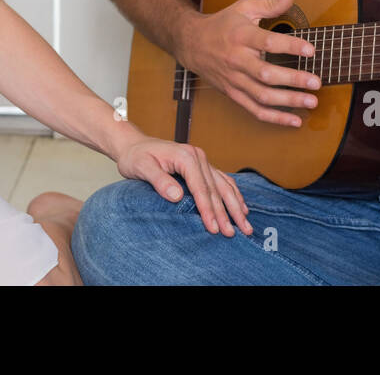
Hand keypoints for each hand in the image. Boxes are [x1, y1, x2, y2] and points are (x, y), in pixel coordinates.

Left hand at [114, 134, 252, 236]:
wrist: (133, 145)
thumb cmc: (136, 157)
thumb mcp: (142, 167)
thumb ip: (159, 181)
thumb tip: (177, 197)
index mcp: (186, 156)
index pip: (201, 188)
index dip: (208, 210)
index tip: (213, 228)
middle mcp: (198, 156)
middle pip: (215, 189)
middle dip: (226, 213)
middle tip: (232, 234)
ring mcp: (202, 160)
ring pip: (224, 186)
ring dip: (235, 207)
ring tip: (246, 226)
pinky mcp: (202, 165)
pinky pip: (222, 181)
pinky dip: (233, 195)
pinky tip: (241, 208)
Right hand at [177, 0, 320, 126]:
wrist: (191, 43)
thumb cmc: (223, 24)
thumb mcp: (244, 7)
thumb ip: (271, 3)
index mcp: (241, 36)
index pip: (267, 42)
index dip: (290, 46)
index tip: (311, 50)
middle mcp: (237, 60)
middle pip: (266, 74)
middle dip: (293, 80)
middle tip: (316, 82)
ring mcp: (234, 80)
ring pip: (262, 96)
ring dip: (288, 101)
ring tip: (312, 101)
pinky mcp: (233, 94)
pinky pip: (254, 110)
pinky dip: (275, 118)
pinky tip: (295, 120)